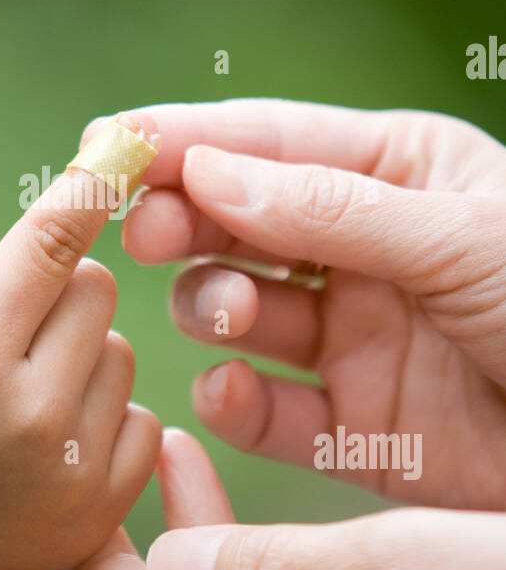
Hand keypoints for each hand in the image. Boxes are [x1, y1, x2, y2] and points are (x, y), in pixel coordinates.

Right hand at [0, 148, 160, 569]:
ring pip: (119, 351)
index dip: (90, 184)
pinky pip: (140, 418)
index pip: (51, 242)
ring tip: (17, 395)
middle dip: (58, 287)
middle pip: (96, 291)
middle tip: (7, 325)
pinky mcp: (99, 512)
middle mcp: (33, 412)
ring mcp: (74, 470)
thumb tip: (27, 257)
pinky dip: (104, 412)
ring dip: (78, 351)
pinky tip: (50, 437)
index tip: (127, 143)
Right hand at [86, 99, 505, 507]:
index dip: (184, 140)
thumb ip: (332, 210)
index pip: (269, 143)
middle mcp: (365, 250)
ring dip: (214, 305)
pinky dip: (239, 402)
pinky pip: (271, 410)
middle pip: (239, 223)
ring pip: (242, 311)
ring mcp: (356, 340)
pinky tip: (231, 391)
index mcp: (397, 172)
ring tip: (228, 312)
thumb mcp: (464, 238)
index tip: (106, 143)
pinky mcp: (356, 429)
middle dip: (185, 221)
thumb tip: (206, 172)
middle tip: (143, 230)